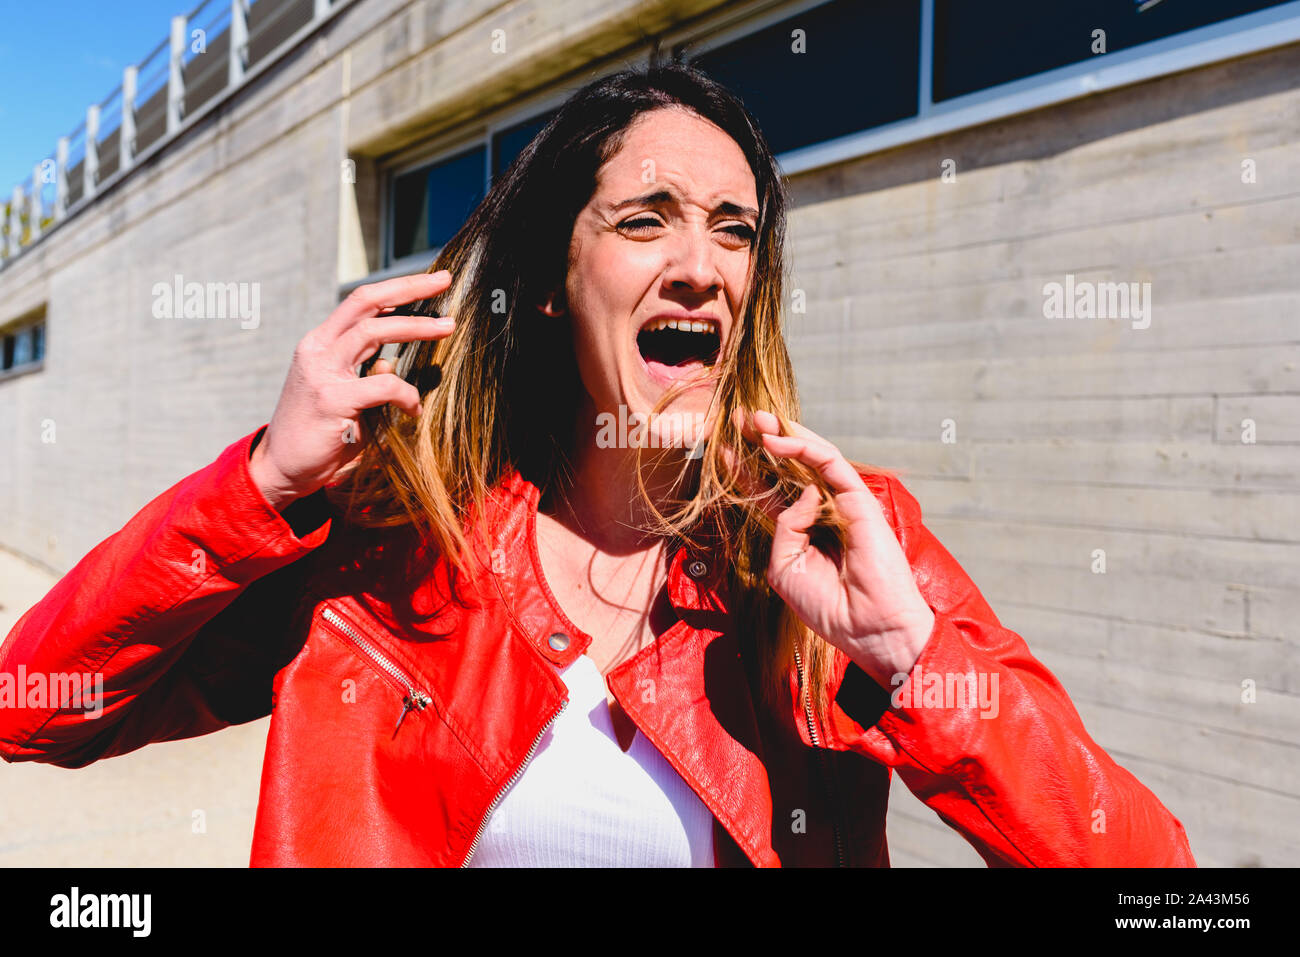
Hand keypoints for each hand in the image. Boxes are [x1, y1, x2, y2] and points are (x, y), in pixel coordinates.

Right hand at [249, 272, 455, 510]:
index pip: (362, 303)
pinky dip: (406, 394)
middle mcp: (318, 349)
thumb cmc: (319, 433)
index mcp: (321, 344)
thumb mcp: (345, 395)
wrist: (282, 469)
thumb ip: (365, 374)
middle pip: (366, 302)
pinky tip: (414, 410)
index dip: (398, 288)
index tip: (432, 282)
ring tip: (447, 328)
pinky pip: (383, 385)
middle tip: (444, 281)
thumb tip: (392, 360)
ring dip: (416, 327)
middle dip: (409, 288)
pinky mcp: (332, 399)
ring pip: (374, 331)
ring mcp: (322, 372)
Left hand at [739, 410, 935, 688]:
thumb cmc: (827, 605)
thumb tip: (804, 493)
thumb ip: (784, 527)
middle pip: (788, 467)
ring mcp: (842, 504)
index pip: (769, 491)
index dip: (746, 470)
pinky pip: (830, 464)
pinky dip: (804, 449)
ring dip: (782, 434)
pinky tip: (777, 443)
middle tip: (737, 418)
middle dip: (763, 441)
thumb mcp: (784, 566)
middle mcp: (821, 512)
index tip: (721, 449)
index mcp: (800, 531)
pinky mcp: (860, 500)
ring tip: (754, 420)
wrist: (865, 627)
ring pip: (810, 458)